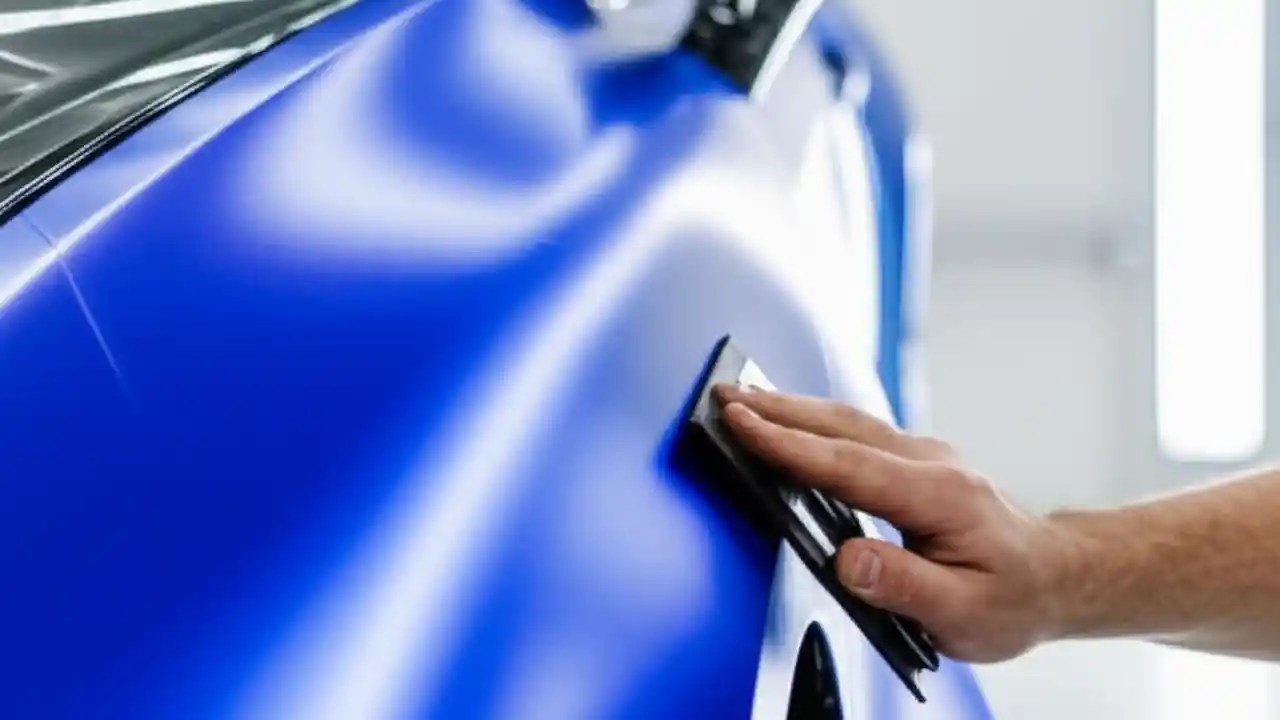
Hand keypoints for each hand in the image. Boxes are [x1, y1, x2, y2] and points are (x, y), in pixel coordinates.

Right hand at [713, 384, 1067, 662]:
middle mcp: (931, 463)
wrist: (1055, 576)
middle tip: (724, 396)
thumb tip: (846, 560)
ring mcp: (925, 455)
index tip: (742, 424)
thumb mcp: (963, 613)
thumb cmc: (1012, 598)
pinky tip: (789, 418)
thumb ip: (901, 586)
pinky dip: (813, 420)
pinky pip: (857, 430)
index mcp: (939, 496)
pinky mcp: (916, 460)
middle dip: (777, 409)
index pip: (848, 464)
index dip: (788, 445)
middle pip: (841, 427)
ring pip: (847, 421)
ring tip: (742, 399)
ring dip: (791, 408)